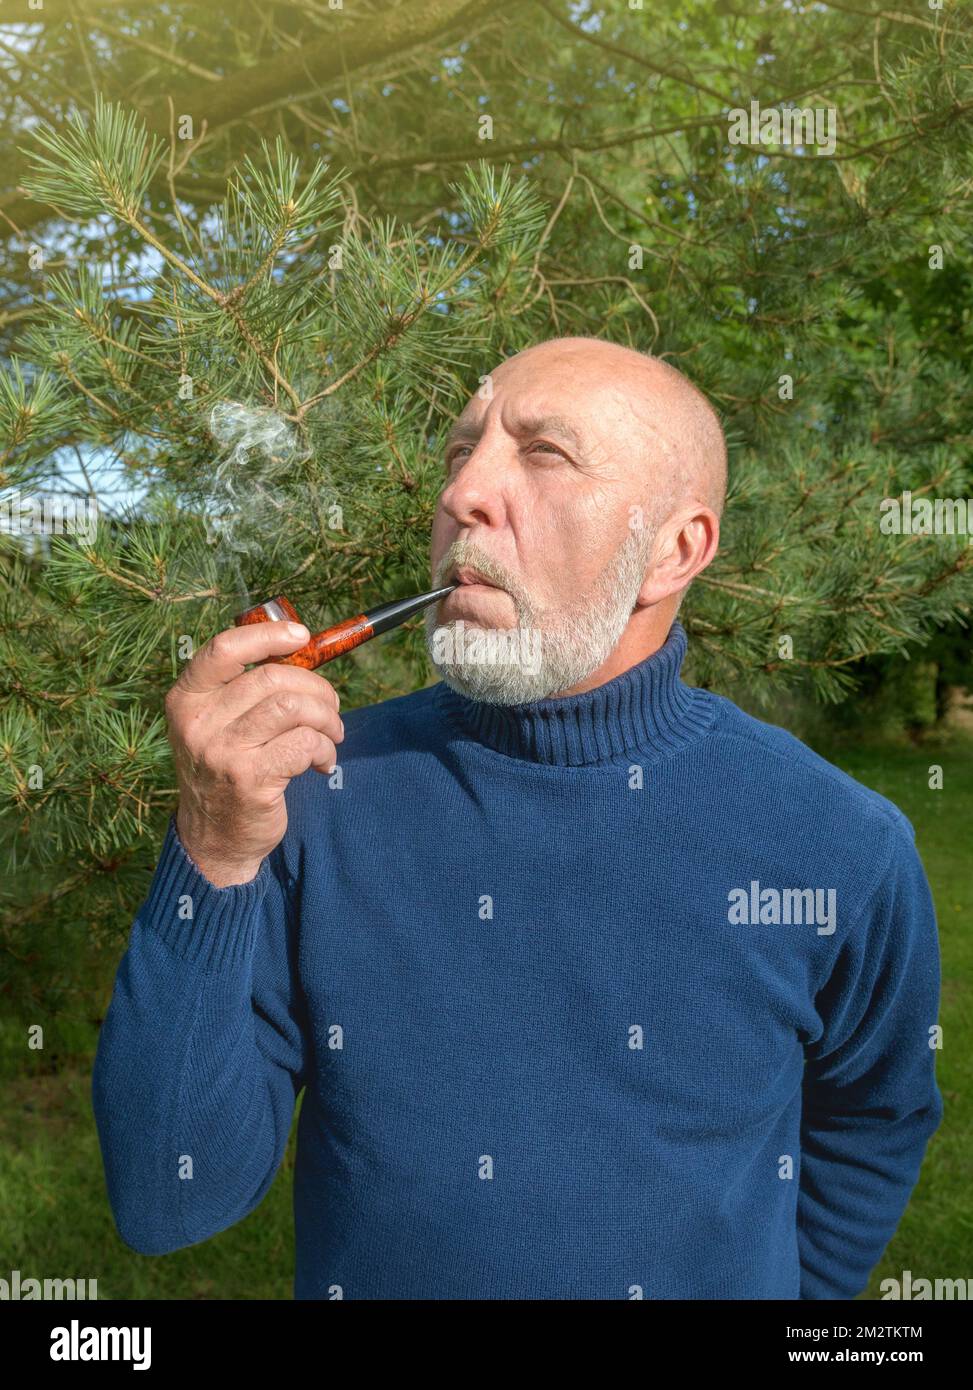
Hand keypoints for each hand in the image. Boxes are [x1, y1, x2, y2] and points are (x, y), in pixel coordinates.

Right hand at [165, 619, 343, 885]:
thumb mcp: (218, 726)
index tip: (302, 636)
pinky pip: (305, 744)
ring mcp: (222, 751)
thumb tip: (301, 652)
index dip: (267, 635)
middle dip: (316, 688)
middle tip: (331, 709)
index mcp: (187, 699)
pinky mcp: (250, 779)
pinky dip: (325, 749)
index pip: (224, 649)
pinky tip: (324, 763)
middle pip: (272, 678)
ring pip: (293, 707)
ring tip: (332, 735)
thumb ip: (245, 691)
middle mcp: (198, 722)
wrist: (214, 839)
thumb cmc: (228, 771)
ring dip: (327, 718)